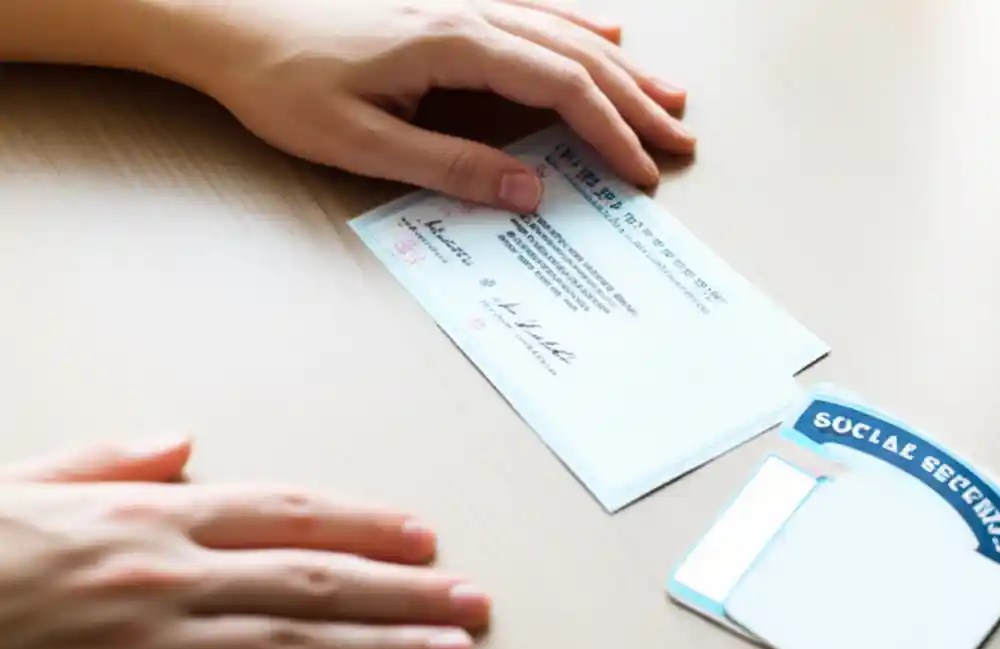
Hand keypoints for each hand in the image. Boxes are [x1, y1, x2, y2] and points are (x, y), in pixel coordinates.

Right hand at [0, 435, 488, 648]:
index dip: (366, 523)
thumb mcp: (26, 484)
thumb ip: (111, 463)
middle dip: (404, 590)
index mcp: (149, 518)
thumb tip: (183, 441)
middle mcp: (165, 578)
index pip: (287, 512)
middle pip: (314, 580)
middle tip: (472, 601)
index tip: (425, 537)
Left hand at [168, 0, 694, 210]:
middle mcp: (470, 13)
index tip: (642, 174)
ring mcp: (462, 3)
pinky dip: (579, 30)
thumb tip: (531, 189)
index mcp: (455, 44)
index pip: (560, 87)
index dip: (610, 133)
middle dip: (635, 105)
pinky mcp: (447, 7)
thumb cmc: (284, 81)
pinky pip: (534, 12)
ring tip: (669, 99)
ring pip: (565, 33)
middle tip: (680, 144)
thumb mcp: (360, 141)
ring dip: (622, 71)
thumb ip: (450, 165)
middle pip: (578, 57)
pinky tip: (606, 39)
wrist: (228, 21)